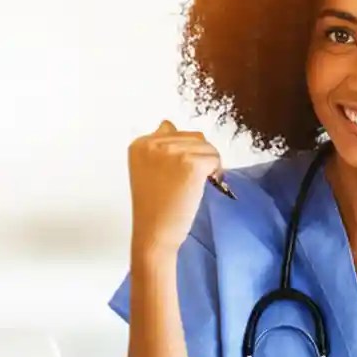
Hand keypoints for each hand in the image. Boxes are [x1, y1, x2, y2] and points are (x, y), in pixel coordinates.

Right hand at [127, 120, 222, 255]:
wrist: (154, 233)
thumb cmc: (153, 207)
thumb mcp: (146, 169)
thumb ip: (158, 147)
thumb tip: (167, 123)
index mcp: (140, 144)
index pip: (172, 131)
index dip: (182, 153)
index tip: (176, 175)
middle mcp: (153, 143)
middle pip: (193, 137)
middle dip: (199, 157)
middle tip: (191, 181)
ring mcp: (172, 152)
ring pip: (207, 147)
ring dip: (209, 164)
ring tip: (197, 184)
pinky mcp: (190, 163)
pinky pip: (214, 159)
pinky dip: (216, 173)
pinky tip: (206, 185)